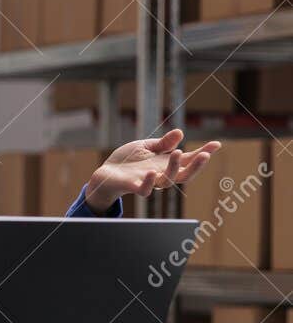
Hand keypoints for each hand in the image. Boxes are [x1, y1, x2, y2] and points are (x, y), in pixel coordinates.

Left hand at [85, 130, 222, 211]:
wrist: (106, 174)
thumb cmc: (127, 161)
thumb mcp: (147, 147)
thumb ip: (163, 143)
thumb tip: (180, 133)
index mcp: (165, 164)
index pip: (188, 160)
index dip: (203, 153)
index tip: (216, 144)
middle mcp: (160, 174)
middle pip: (184, 174)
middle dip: (196, 166)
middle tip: (205, 155)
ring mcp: (148, 182)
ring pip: (167, 181)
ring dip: (174, 169)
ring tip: (177, 154)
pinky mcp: (134, 187)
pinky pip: (144, 189)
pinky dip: (148, 183)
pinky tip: (151, 173)